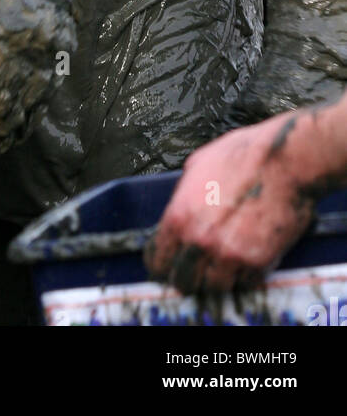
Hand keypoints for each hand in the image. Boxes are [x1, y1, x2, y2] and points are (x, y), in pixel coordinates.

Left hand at [144, 111, 318, 292]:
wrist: (284, 159)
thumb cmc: (243, 155)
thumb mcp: (198, 166)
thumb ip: (185, 195)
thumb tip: (182, 208)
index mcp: (180, 215)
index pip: (157, 259)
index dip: (159, 264)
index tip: (164, 267)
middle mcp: (200, 240)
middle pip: (183, 281)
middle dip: (186, 278)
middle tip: (193, 272)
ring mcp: (229, 254)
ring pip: (214, 287)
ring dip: (217, 279)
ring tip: (222, 267)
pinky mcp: (258, 262)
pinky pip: (245, 283)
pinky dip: (244, 277)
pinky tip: (245, 263)